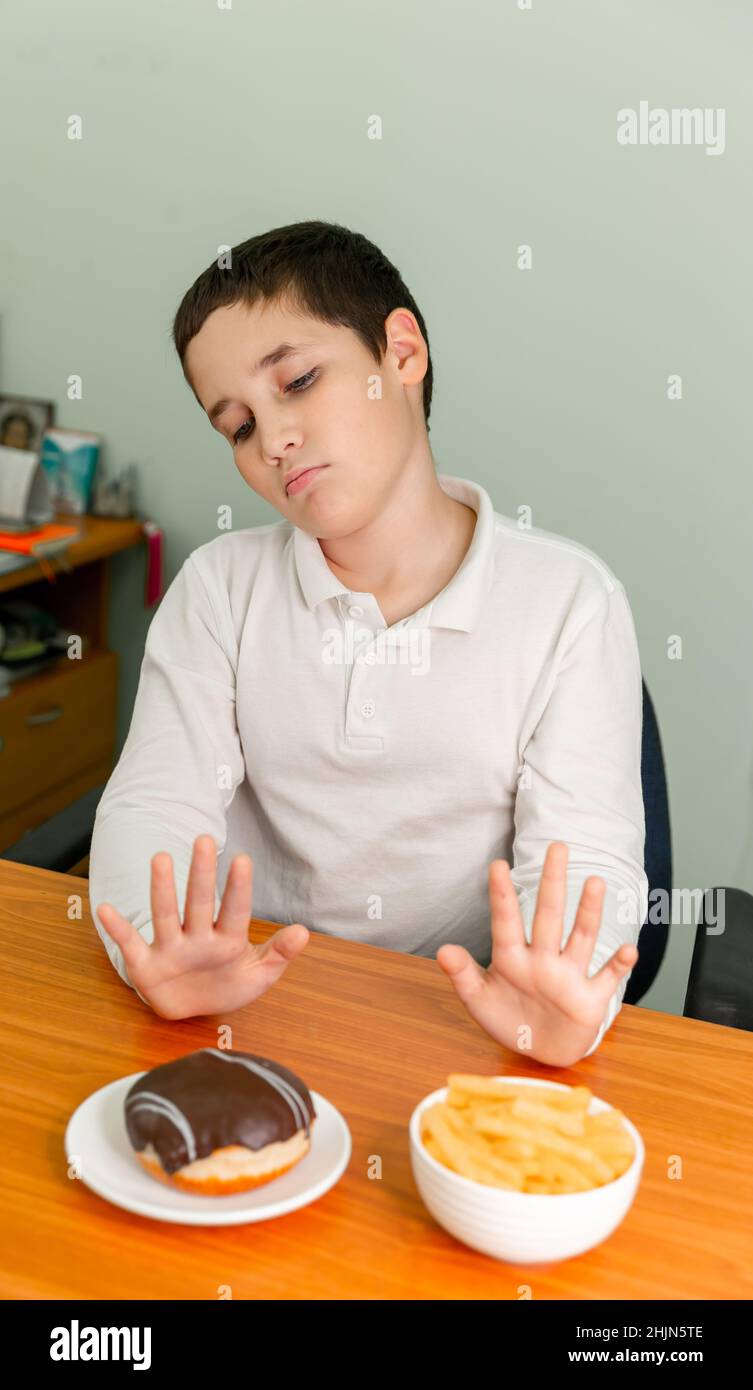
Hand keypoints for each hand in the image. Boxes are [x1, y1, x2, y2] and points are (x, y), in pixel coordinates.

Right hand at [95, 834, 308, 1018]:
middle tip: (204, 839)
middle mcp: (197, 937)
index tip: (243, 859)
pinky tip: (104, 909)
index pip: (235, 910)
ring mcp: (171, 947)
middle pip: (199, 902)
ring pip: (165, 915)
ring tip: (159, 858)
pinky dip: (118, 929)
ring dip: (162, 889)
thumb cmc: (228, 985)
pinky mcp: (146, 964)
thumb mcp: (259, 975)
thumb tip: (304, 931)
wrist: (193, 1012)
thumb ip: (278, 954)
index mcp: (227, 939)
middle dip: (201, 874)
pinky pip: (130, 945)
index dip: (238, 888)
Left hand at [435, 841, 638, 1066]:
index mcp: (512, 958)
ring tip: (594, 881)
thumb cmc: (508, 1017)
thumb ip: (462, 975)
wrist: (541, 1051)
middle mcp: (543, 960)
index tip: (497, 865)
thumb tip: (442, 950)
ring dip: (589, 912)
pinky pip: (608, 979)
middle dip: (552, 883)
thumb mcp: (478, 1000)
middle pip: (548, 916)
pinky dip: (619, 966)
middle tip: (558, 847)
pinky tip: (629, 950)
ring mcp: (568, 976)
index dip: (501, 895)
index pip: (506, 921)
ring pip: (581, 938)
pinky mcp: (590, 999)